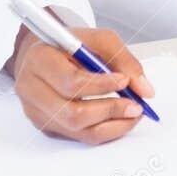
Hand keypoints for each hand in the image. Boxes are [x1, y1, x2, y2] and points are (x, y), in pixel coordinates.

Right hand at [8, 23, 155, 143]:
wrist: (48, 54)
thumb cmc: (71, 45)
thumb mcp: (99, 39)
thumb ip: (124, 60)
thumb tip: (145, 90)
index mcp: (39, 59)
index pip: (71, 81)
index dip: (101, 85)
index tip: (124, 81)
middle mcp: (31, 89)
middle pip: (73, 113)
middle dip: (110, 110)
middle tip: (136, 105)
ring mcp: (36, 112)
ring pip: (78, 129)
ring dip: (112, 124)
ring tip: (133, 113)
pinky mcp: (47, 127)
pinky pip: (79, 136)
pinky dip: (105, 130)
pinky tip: (120, 119)